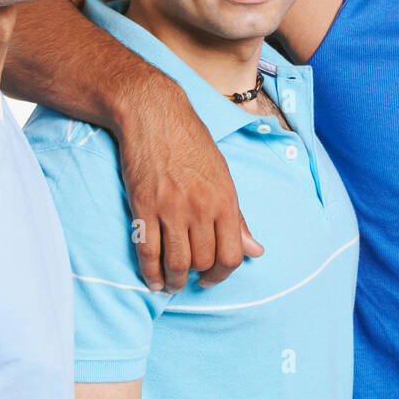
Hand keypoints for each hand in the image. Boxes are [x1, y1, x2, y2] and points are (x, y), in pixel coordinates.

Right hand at [116, 76, 262, 291]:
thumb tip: (256, 250)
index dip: (223, 273)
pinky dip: (150, 273)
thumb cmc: (191, 142)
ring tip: (172, 282)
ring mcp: (171, 209)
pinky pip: (148, 253)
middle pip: (203, 261)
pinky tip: (153, 279)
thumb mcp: (223, 175)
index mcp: (225, 199)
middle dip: (198, 276)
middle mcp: (200, 208)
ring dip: (174, 280)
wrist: (155, 115)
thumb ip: (237, 217)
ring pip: (176, 262)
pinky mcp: (143, 208)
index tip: (213, 277)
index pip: (232, 254)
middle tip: (192, 277)